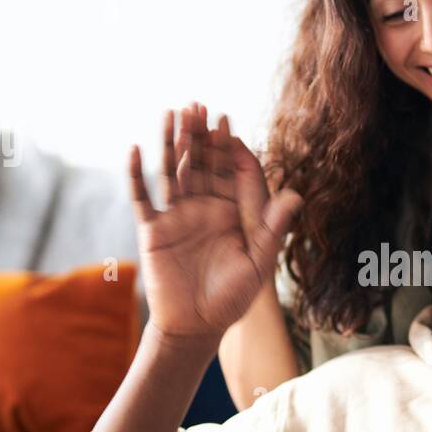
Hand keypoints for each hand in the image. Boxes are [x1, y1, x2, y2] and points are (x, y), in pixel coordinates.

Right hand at [128, 102, 301, 341]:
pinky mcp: (154, 229)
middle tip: (198, 105)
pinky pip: (142, 197)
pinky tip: (135, 149)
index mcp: (235, 214)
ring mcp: (178, 217)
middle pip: (204, 164)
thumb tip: (296, 194)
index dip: (232, 148)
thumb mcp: (258, 264)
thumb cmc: (232, 300)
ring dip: (172, 143)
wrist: (195, 326)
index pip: (235, 172)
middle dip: (201, 136)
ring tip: (172, 113)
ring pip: (175, 172)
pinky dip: (136, 174)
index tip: (227, 124)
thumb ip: (273, 228)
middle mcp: (207, 209)